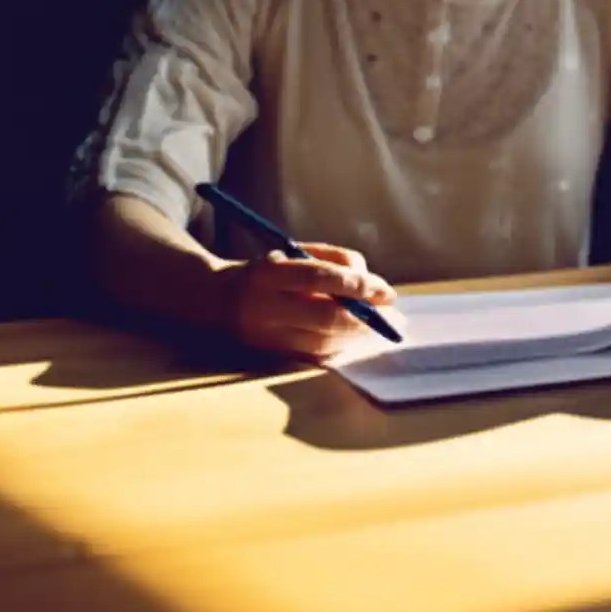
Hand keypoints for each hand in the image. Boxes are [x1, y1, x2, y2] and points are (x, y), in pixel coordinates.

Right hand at [223, 243, 395, 359]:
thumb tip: (372, 285)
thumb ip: (335, 260)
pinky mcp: (274, 357)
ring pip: (325, 343)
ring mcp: (268, 337)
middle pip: (325, 318)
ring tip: (384, 328)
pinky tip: (359, 339)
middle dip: (366, 319)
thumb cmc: (269, 272)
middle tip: (394, 317)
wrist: (216, 302)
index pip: (319, 278)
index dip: (357, 286)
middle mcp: (265, 307)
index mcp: (268, 273)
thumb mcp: (296, 253)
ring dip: (360, 337)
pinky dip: (345, 348)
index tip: (386, 291)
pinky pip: (317, 358)